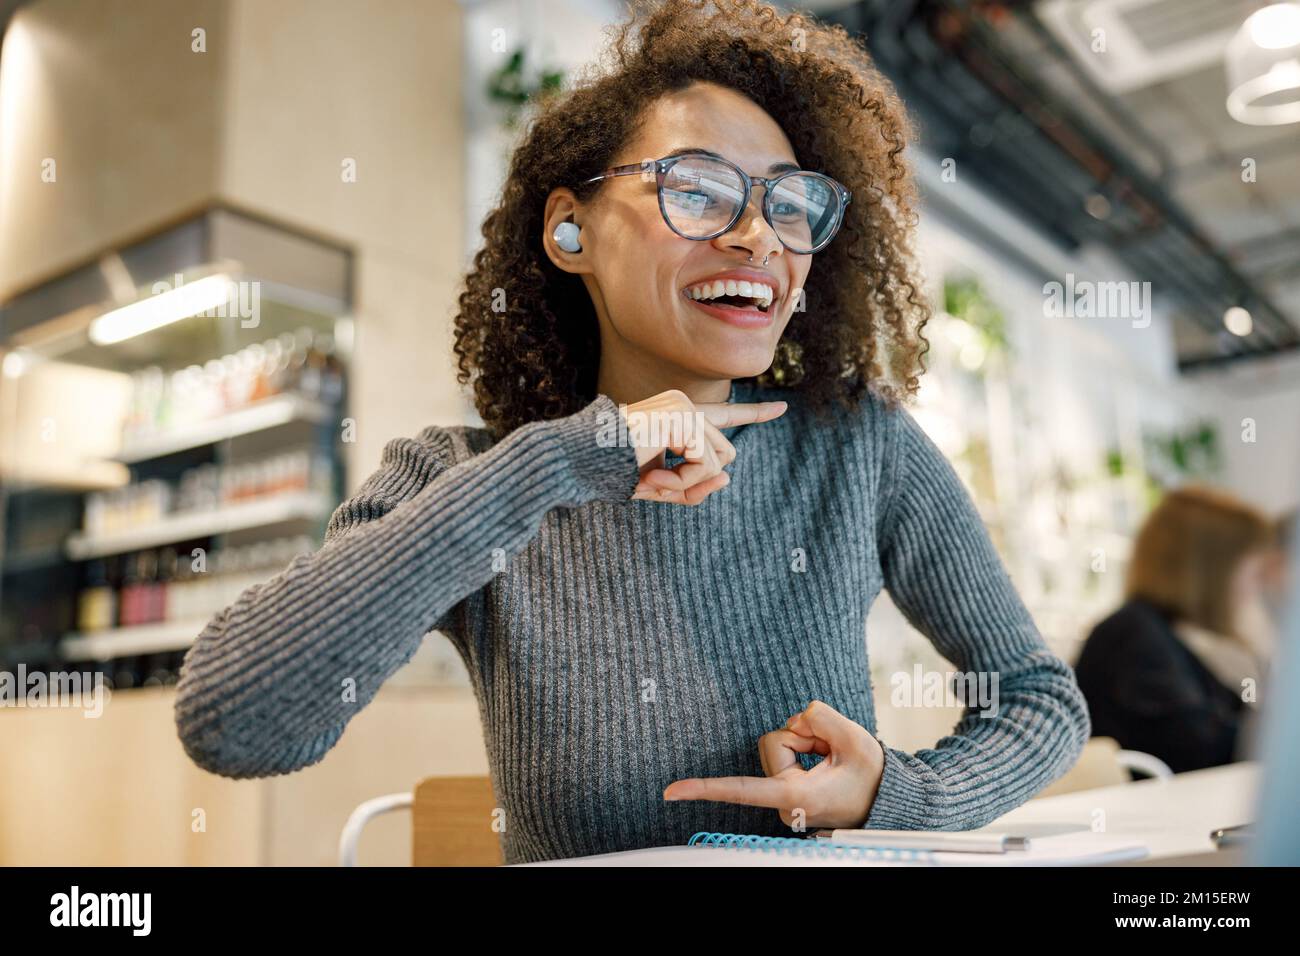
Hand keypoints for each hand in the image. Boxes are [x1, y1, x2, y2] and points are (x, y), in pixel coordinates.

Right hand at [620, 388, 787, 505]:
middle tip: (657, 484)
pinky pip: (704, 465)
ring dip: (685, 483)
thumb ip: (693, 487)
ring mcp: (684, 409)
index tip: (783, 408)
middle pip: (723, 455)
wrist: (585, 461)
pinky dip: (682, 482)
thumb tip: (728, 478)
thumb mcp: (662, 486)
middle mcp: (684, 405)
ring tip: (650, 480)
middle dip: (695, 481)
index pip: (724, 416)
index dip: (755, 414)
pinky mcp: (682, 420)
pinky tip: (652, 476)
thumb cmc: (615, 471)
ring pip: (716, 462)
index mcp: (679, 415)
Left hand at [662, 700, 885, 829]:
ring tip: (830, 760)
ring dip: (805, 743)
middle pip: (772, 741)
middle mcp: (783, 801)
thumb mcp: (855, 739)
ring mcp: (783, 796)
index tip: (670, 792)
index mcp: (795, 795)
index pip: (743, 790)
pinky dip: (804, 747)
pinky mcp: (784, 787)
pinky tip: (823, 760)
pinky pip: (785, 749)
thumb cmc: (871, 776)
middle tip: (832, 754)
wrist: (885, 799)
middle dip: (802, 736)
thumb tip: (795, 718)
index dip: (705, 788)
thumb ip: (821, 717)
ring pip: (778, 743)